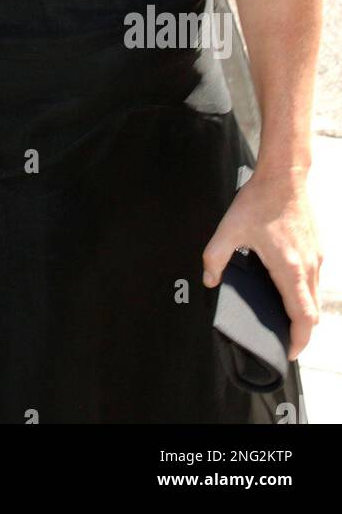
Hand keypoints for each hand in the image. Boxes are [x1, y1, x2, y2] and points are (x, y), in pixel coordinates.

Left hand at [202, 167, 321, 361]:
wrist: (284, 174)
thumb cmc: (259, 200)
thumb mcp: (229, 229)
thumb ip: (215, 257)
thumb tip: (208, 281)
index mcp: (289, 268)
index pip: (303, 317)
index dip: (298, 341)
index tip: (288, 352)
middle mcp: (308, 266)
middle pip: (312, 313)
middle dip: (301, 332)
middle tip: (284, 341)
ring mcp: (316, 257)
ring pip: (316, 296)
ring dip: (304, 312)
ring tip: (285, 319)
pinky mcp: (317, 248)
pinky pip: (316, 280)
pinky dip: (306, 294)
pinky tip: (288, 289)